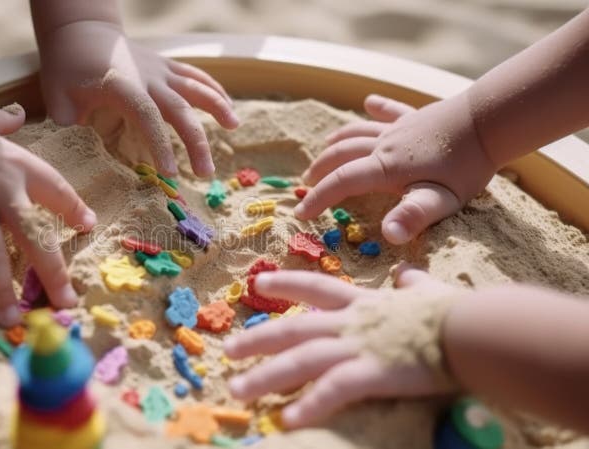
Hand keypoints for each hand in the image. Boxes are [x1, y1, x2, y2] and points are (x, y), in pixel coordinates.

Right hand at [0, 100, 95, 327]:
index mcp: (12, 162)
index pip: (55, 188)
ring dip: (2, 291)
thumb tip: (20, 115)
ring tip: (13, 320)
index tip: (88, 227)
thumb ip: (1, 122)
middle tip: (66, 303)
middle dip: (53, 272)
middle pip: (33, 235)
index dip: (74, 208)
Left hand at [36, 20, 238, 176]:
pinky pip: (196, 76)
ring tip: (234, 127)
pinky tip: (229, 106)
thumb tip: (80, 160)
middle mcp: (147, 76)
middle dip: (196, 142)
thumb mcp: (57, 100)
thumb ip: (69, 131)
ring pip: (196, 87)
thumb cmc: (66, 68)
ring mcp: (160, 69)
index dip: (160, 145)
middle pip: (180, 108)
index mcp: (121, 86)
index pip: (146, 117)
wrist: (80, 29)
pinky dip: (215, 90)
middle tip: (206, 173)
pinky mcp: (166, 65)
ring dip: (218, 107)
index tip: (170, 173)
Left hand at [224, 265, 457, 427]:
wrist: (475, 329)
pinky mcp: (373, 372)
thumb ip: (414, 283)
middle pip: (294, 329)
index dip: (286, 284)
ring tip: (237, 390)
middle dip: (258, 339)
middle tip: (228, 351)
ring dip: (267, 376)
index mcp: (363, 304)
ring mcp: (359, 346)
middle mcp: (351, 323)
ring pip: (301, 360)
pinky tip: (288, 420)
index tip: (258, 283)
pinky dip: (310, 405)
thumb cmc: (455, 312)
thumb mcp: (429, 291)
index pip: (316, 288)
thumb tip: (409, 274)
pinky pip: (333, 390)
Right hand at [295, 93, 497, 244]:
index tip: (300, 213)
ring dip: (337, 143)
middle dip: (320, 171)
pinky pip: (388, 110)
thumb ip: (413, 216)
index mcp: (385, 168)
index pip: (341, 183)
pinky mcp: (415, 117)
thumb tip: (388, 236)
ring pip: (356, 132)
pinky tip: (368, 102)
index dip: (318, 199)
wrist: (490, 121)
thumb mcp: (443, 199)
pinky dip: (376, 108)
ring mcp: (398, 128)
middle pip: (341, 156)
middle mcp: (383, 145)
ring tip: (324, 150)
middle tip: (307, 184)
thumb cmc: (467, 165)